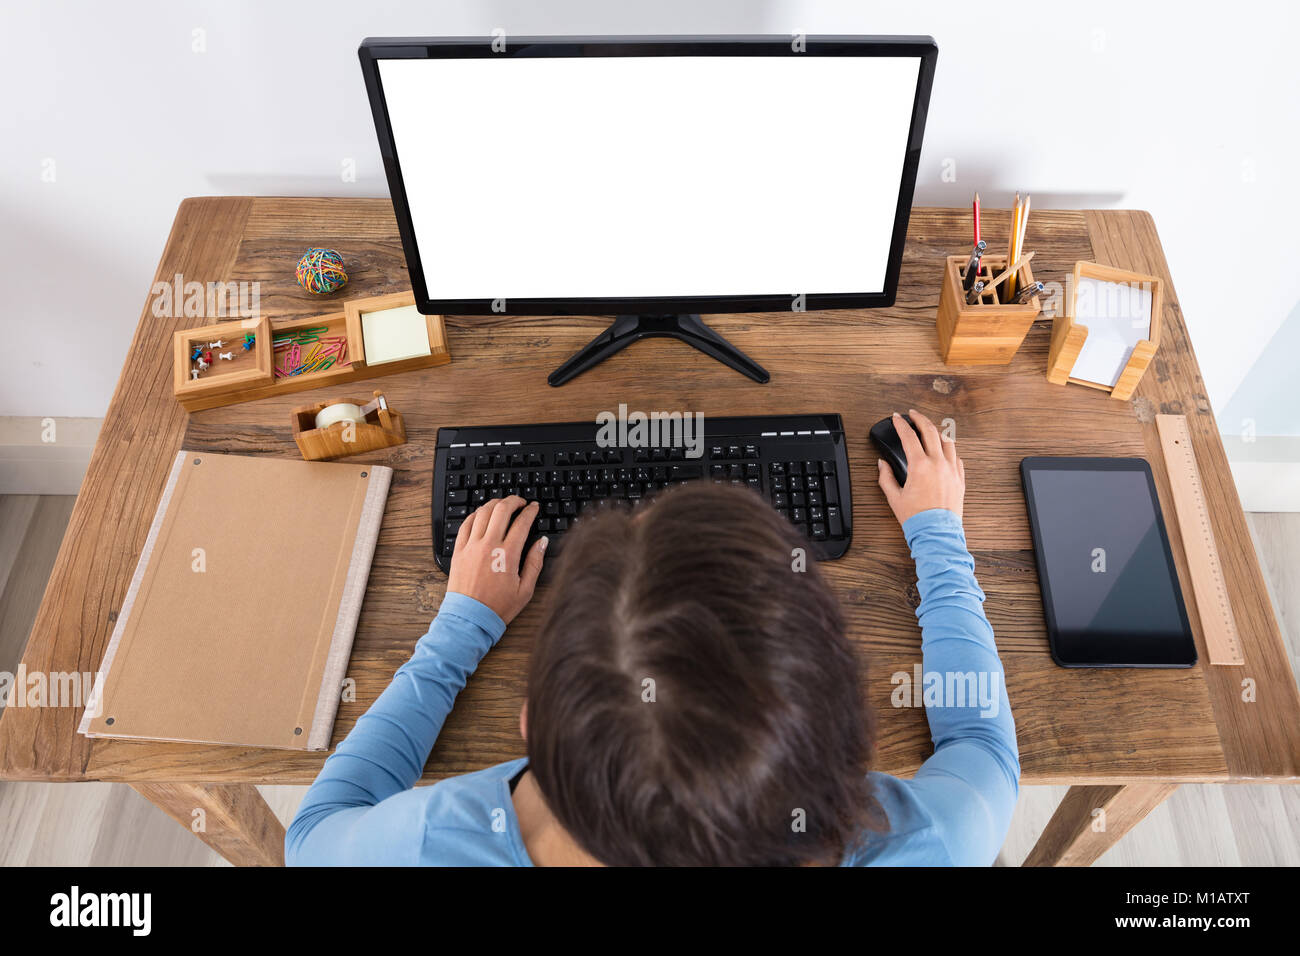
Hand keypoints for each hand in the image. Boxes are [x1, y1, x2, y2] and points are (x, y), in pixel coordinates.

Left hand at [447, 496, 546, 624]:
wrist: (470, 619)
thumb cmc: (498, 607)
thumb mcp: (526, 589)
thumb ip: (535, 562)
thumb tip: (542, 542)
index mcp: (507, 554)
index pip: (522, 522)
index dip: (530, 511)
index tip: (534, 507)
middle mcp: (488, 546)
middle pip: (501, 510)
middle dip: (513, 501)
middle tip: (520, 501)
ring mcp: (471, 546)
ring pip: (482, 513)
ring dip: (494, 504)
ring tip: (502, 504)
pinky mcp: (459, 551)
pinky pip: (466, 524)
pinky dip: (475, 514)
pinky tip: (482, 514)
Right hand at [877, 410, 964, 525]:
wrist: (937, 533)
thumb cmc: (917, 518)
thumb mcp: (894, 497)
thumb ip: (886, 477)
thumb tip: (883, 465)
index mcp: (920, 466)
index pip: (909, 436)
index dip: (901, 424)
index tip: (896, 418)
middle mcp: (938, 464)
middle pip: (931, 431)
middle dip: (920, 418)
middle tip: (913, 414)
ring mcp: (952, 470)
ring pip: (947, 441)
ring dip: (937, 431)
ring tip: (930, 428)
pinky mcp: (960, 479)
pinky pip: (956, 457)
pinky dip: (949, 450)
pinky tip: (944, 450)